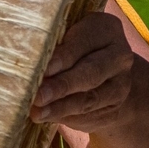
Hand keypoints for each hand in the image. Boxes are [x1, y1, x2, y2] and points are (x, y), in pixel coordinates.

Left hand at [32, 11, 135, 132]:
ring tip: (37, 112)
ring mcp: (120, 85)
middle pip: (90, 73)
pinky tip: (47, 117)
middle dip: (62, 86)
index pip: (84, 42)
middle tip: (38, 96)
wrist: (104, 73)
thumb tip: (28, 61)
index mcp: (107, 29)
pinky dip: (66, 118)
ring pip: (90, 99)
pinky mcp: (114, 109)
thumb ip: (52, 44)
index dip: (63, 57)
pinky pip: (90, 116)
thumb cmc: (72, 46)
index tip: (44, 69)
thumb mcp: (66, 35)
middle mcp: (119, 57)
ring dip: (61, 108)